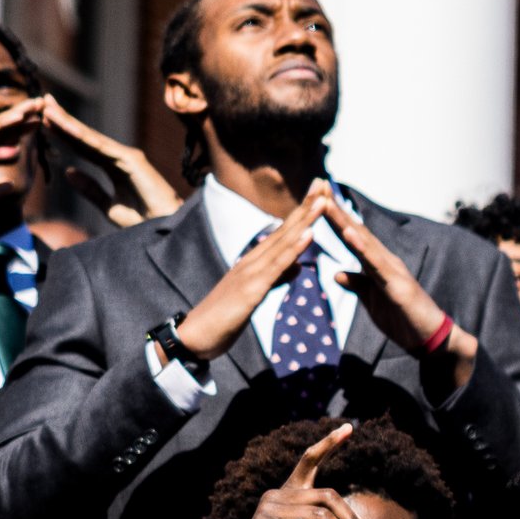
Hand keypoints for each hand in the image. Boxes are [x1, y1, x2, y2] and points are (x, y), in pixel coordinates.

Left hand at [40, 94, 182, 220]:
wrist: (164, 230)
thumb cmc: (143, 221)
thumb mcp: (109, 205)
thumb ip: (90, 188)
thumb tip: (68, 171)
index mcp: (113, 166)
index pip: (83, 146)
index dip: (64, 134)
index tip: (44, 121)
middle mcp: (119, 157)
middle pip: (85, 136)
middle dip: (63, 119)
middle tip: (43, 101)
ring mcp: (126, 156)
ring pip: (91, 137)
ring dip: (68, 122)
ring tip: (48, 107)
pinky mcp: (132, 160)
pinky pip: (102, 147)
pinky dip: (83, 136)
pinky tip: (66, 127)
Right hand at [171, 193, 327, 358]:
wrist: (194, 337)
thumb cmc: (222, 318)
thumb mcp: (256, 295)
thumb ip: (277, 278)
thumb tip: (298, 266)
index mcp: (256, 262)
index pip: (285, 232)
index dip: (303, 212)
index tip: (321, 192)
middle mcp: (253, 260)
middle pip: (286, 229)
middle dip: (307, 205)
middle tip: (324, 181)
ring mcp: (251, 272)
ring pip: (283, 242)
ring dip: (305, 220)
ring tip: (323, 199)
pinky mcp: (250, 290)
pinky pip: (276, 267)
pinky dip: (293, 250)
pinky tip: (309, 235)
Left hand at [320, 193, 475, 385]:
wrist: (431, 339)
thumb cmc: (403, 319)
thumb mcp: (372, 300)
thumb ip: (357, 284)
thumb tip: (337, 274)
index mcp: (376, 264)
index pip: (350, 236)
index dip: (332, 217)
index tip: (314, 197)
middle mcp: (385, 260)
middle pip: (355, 231)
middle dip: (335, 208)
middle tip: (318, 184)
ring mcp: (392, 270)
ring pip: (363, 241)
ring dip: (344, 221)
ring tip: (325, 202)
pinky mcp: (398, 285)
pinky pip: (377, 265)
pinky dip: (363, 248)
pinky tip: (350, 234)